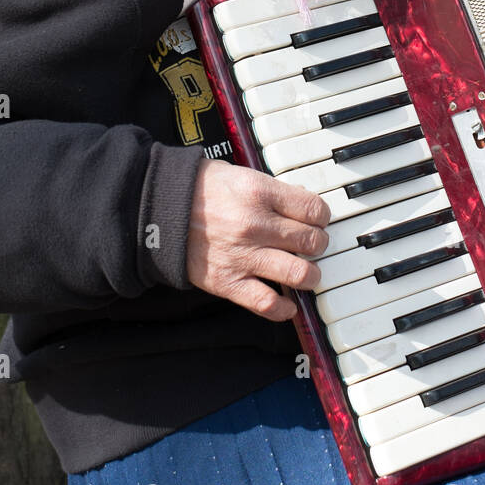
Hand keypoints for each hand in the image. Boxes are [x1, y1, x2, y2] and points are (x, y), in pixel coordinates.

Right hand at [186, 159, 330, 321]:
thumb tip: (304, 207)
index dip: (322, 217)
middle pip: (312, 242)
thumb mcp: (243, 175)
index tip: (318, 221)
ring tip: (307, 273)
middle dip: (319, 245)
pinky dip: (284, 308)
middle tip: (314, 245)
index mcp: (260, 193)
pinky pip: (266, 303)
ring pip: (299, 274)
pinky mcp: (228, 282)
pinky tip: (289, 304)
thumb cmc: (202, 189)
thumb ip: (275, 192)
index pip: (314, 210)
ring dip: (311, 276)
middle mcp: (255, 225)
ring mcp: (243, 256)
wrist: (161, 208)